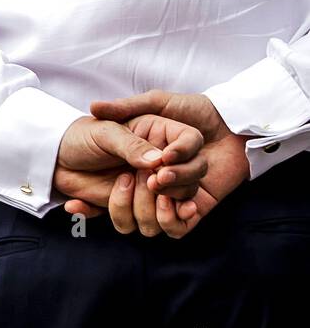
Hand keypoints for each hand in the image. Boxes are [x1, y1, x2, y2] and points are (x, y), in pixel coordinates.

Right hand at [65, 91, 249, 237]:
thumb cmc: (195, 108)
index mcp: (146, 153)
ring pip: (159, 210)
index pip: (128, 173)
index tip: (142, 165)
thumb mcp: (157, 101)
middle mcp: (159, 174)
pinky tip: (185, 205)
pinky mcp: (196, 206)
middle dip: (147, 188)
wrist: (235, 123)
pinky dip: (177, 220)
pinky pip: (179, 225)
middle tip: (152, 177)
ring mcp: (177, 191)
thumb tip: (93, 107)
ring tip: (167, 182)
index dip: (134, 173)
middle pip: (142, 195)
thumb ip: (126, 106)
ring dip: (163, 200)